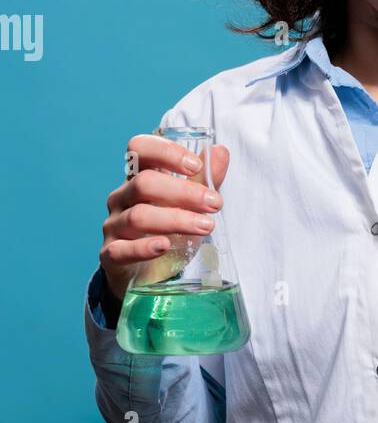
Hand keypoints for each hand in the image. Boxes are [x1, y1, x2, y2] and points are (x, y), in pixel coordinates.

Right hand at [100, 135, 229, 300]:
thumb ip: (204, 179)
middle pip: (144, 183)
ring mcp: (114, 226)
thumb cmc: (168, 231)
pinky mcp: (111, 255)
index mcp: (139, 177)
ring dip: (176, 220)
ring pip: (138, 216)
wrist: (146, 273)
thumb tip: (220, 151)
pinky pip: (121, 250)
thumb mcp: (190, 204)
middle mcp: (122, 198)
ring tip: (205, 226)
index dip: (165, 151)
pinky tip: (164, 245)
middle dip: (183, 192)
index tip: (196, 165)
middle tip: (215, 203)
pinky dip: (143, 247)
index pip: (139, 149)